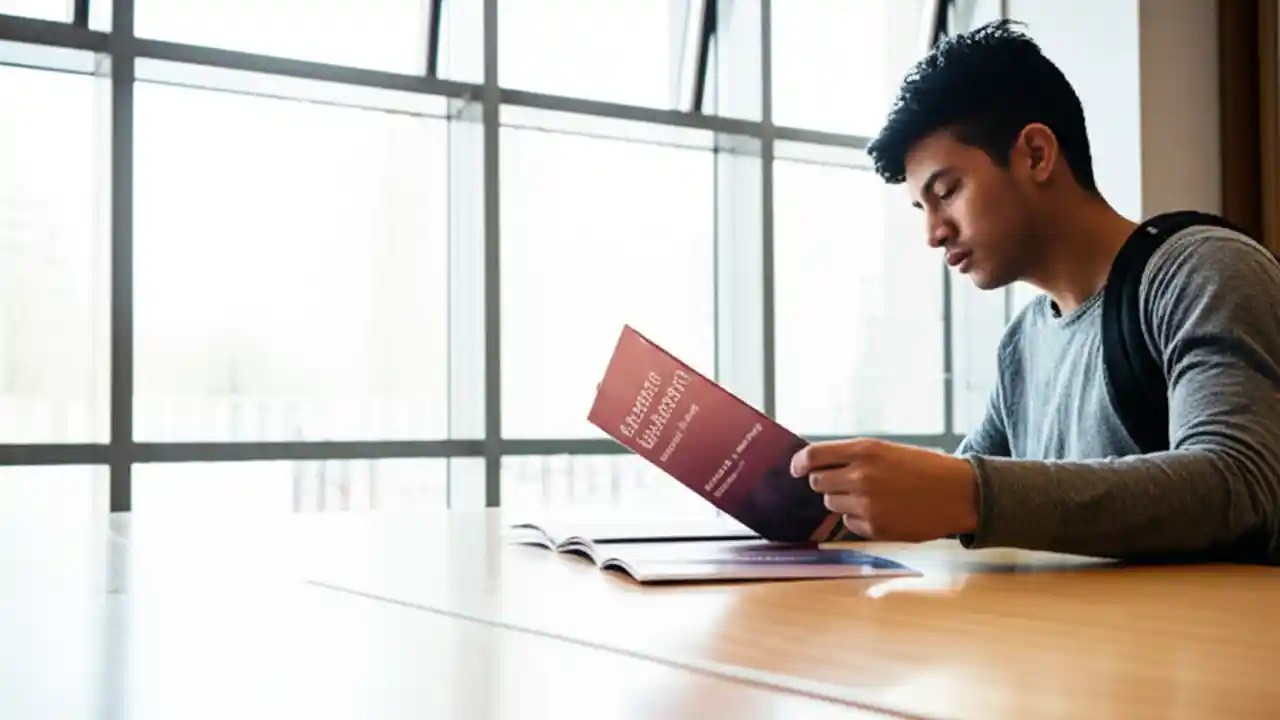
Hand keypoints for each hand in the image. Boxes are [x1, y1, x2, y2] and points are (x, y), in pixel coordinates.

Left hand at [790, 438, 978, 541]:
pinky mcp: (874, 528)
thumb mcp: (887, 451)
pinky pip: (849, 523)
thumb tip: (816, 466)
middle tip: (845, 481)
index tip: (794, 468)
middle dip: (826, 482)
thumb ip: (852, 457)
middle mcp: (861, 477)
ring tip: (872, 496)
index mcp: (865, 451)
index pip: (813, 456)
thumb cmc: (923, 468)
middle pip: (817, 482)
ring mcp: (866, 505)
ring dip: (843, 500)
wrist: (959, 494)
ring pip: (831, 503)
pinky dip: (858, 519)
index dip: (799, 463)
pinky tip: (883, 511)